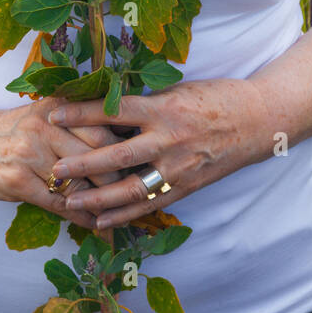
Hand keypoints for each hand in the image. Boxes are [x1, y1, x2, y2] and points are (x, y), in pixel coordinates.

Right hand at [0, 99, 126, 231]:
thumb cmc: (13, 130)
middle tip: (135, 187)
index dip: (125, 142)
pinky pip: (58, 203)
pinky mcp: (18, 180)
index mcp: (57, 106)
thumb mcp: (45, 114)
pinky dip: (79, 217)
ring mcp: (31, 152)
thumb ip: (77, 121)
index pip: (102, 123)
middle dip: (119, 173)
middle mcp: (46, 125)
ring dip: (102, 201)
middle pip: (98, 151)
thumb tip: (124, 138)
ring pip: (80, 181)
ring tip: (120, 212)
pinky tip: (93, 224)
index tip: (143, 157)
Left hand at [45, 78, 269, 229]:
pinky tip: (99, 221)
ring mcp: (177, 168)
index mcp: (163, 109)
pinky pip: (149, 205)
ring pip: (130, 188)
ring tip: (68, 200)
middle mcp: (168, 140)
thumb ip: (144, 105)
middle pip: (117, 154)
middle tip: (54, 168)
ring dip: (97, 197)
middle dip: (83, 162)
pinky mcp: (185, 187)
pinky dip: (123, 215)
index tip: (54, 113)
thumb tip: (104, 110)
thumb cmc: (214, 98)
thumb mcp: (176, 91)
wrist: (257, 120)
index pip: (114, 110)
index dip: (82, 113)